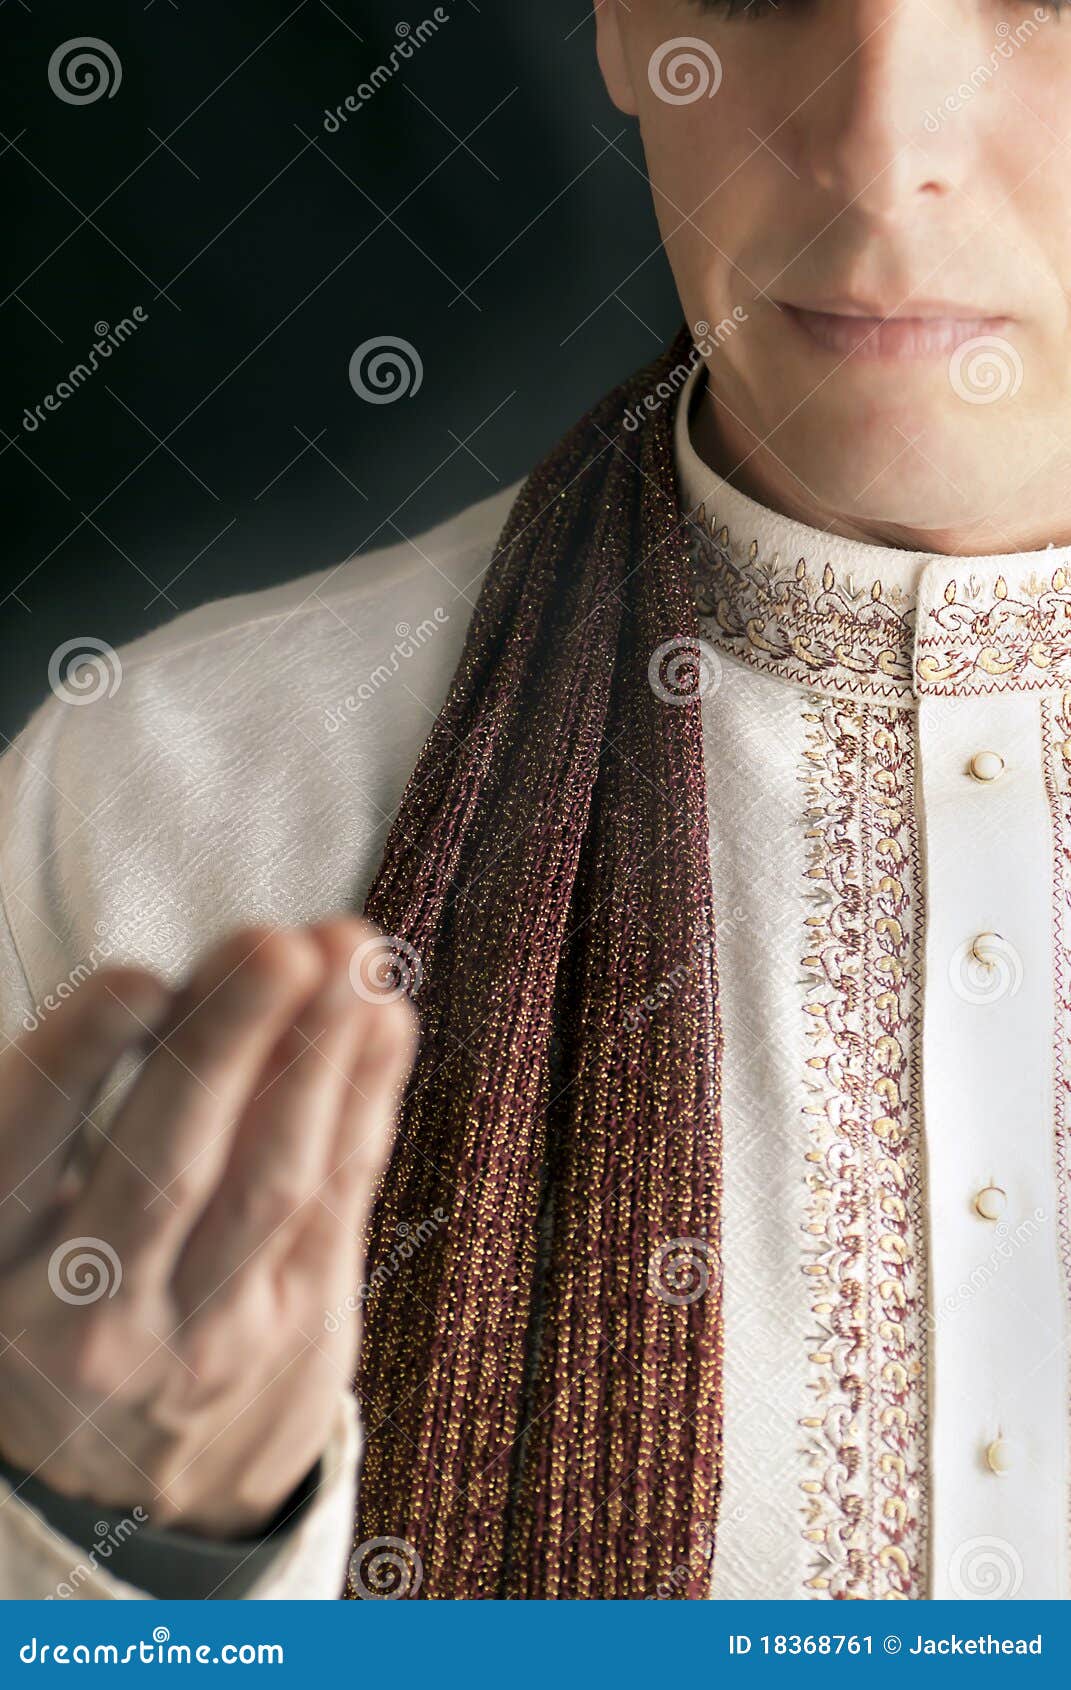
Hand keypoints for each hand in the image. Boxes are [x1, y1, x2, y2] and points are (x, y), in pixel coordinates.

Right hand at [0, 918, 417, 1536]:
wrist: (123, 1499)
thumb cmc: (54, 1306)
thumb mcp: (15, 1235)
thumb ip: (57, 1123)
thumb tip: (166, 986)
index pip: (21, 1157)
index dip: (78, 1064)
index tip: (139, 978)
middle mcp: (90, 1325)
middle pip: (165, 1169)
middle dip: (223, 1047)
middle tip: (270, 944)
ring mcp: (205, 1344)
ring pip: (270, 1185)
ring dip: (316, 1057)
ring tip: (346, 954)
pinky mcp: (297, 1339)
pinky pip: (339, 1202)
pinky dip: (363, 1102)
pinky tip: (380, 1019)